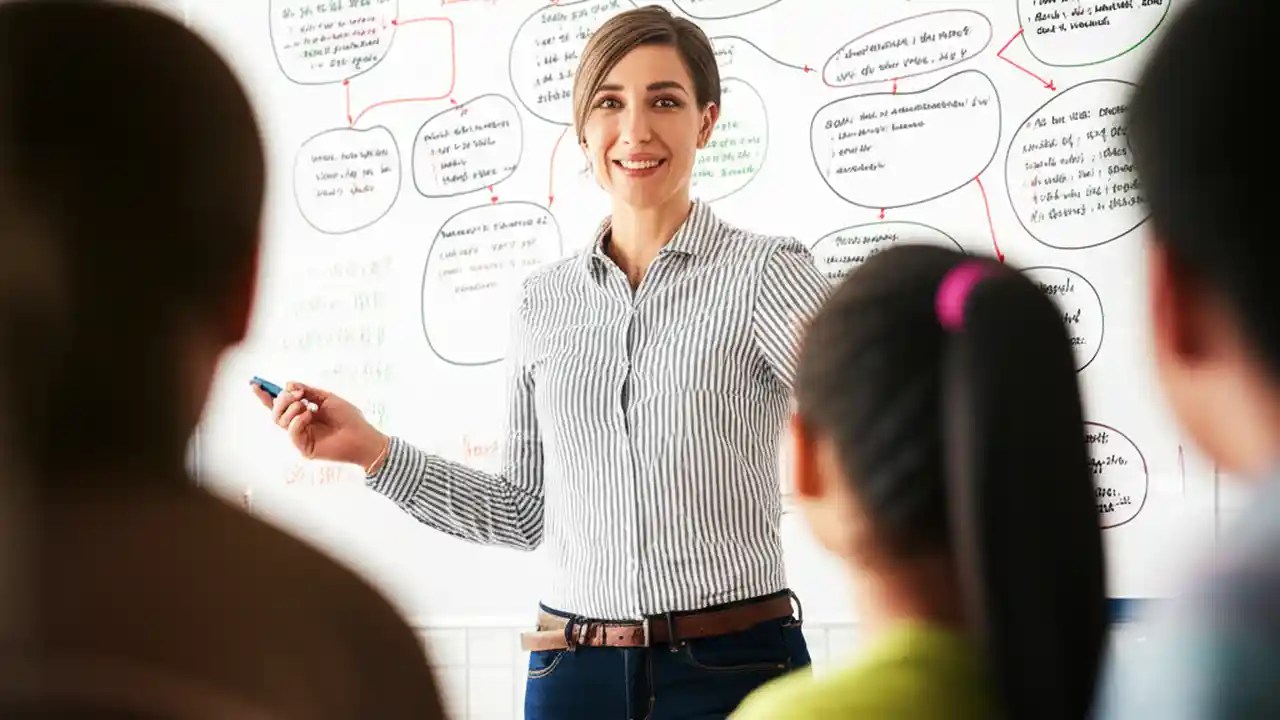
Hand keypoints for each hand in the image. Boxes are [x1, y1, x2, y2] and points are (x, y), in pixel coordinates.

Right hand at [250, 380, 387, 470]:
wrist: (363, 435)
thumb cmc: (349, 417)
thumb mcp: (327, 398)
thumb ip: (307, 391)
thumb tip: (287, 383)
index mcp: (303, 414)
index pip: (280, 406)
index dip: (266, 395)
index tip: (255, 383)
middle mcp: (299, 426)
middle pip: (276, 413)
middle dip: (282, 399)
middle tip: (297, 394)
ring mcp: (301, 438)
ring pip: (281, 421)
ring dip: (291, 408)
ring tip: (307, 405)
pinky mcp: (305, 448)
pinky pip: (292, 431)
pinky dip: (298, 420)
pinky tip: (309, 415)